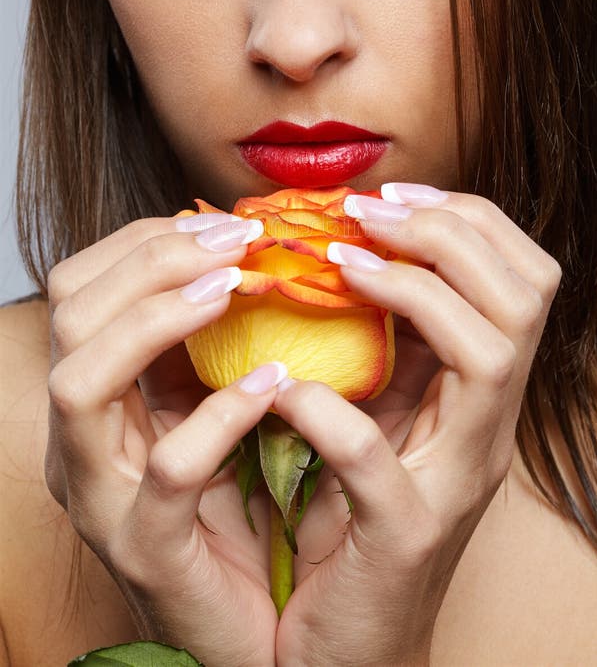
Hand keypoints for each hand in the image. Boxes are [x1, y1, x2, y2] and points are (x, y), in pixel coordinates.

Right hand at [44, 212, 282, 666]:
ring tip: (234, 290)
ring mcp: (102, 498)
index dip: (144, 241)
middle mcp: (78, 442)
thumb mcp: (214, 403)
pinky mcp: (146, 548)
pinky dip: (219, 414)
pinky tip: (272, 382)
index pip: (82, 289)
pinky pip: (167, 470)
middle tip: (236, 242)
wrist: (254, 629)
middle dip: (152, 262)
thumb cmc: (243, 506)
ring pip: (81, 385)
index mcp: (96, 398)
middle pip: (71, 319)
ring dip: (159, 319)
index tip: (222, 223)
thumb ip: (212, 339)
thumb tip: (246, 247)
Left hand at [273, 186, 561, 666]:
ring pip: (492, 357)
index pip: (525, 278)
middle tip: (368, 215)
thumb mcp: (381, 413)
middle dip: (448, 234)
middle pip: (525, 300)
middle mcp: (487, 429)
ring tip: (339, 266)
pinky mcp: (403, 536)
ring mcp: (455, 482)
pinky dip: (327, 410)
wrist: (347, 645)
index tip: (390, 198)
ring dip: (411, 292)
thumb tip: (344, 249)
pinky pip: (377, 460)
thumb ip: (382, 345)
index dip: (467, 221)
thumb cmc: (350, 515)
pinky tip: (282, 387)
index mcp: (481, 393)